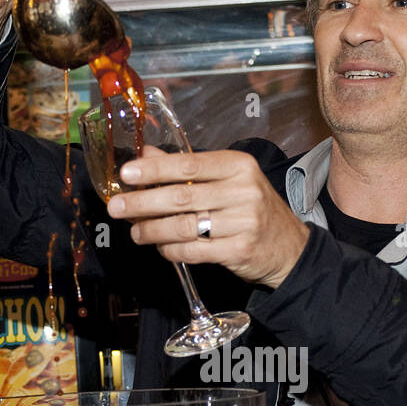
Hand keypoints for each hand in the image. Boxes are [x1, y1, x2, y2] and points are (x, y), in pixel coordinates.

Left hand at [108, 148, 309, 287]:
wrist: (289, 248)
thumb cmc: (252, 209)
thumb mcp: (227, 180)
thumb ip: (188, 168)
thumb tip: (145, 154)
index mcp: (239, 166)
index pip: (189, 164)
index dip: (155, 169)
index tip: (126, 174)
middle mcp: (243, 191)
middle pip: (181, 196)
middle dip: (142, 203)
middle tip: (116, 208)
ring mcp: (243, 223)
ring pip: (184, 226)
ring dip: (152, 230)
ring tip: (135, 232)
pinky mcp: (239, 251)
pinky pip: (193, 251)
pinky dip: (171, 250)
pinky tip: (160, 247)